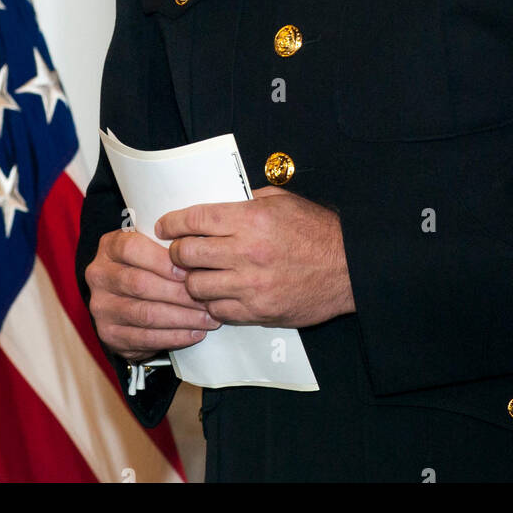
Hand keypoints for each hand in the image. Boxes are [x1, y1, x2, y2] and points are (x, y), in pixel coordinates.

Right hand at [84, 227, 220, 362]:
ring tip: (207, 318)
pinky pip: (145, 338)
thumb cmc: (146, 266)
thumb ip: (169, 246)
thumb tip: (201, 256)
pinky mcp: (109, 335)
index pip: (132, 248)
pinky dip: (173, 337)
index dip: (163, 261)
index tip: (190, 271)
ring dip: (182, 318)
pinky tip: (194, 333)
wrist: (124, 296)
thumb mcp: (151, 246)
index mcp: (109, 247)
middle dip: (179, 293)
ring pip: (145, 314)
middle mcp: (99, 276)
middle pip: (140, 284)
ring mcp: (101, 307)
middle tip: (207, 298)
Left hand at [155, 186, 355, 327]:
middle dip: (175, 252)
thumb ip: (246, 201)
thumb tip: (217, 205)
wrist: (348, 268)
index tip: (163, 226)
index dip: (172, 222)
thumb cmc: (317, 231)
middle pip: (187, 254)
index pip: (195, 220)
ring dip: (191, 280)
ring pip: (196, 286)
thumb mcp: (282, 201)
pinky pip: (218, 310)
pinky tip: (218, 293)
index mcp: (251, 219)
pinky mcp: (258, 311)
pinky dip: (213, 302)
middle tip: (177, 251)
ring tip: (197, 274)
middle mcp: (246, 252)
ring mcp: (251, 285)